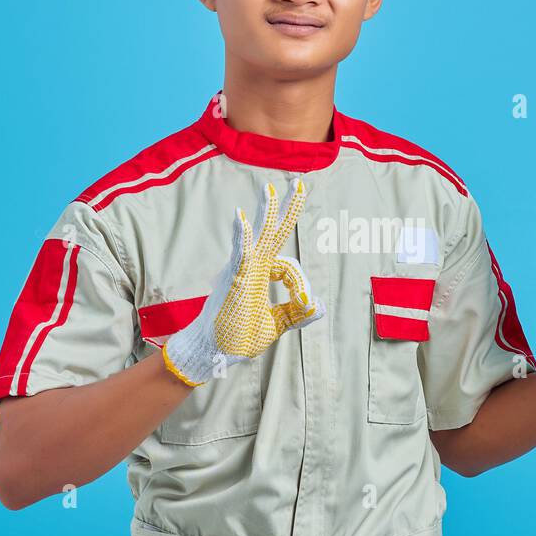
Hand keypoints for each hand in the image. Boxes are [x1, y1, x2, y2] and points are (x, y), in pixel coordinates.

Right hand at [163, 177, 324, 386]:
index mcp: (261, 276)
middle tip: (298, 182)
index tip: (306, 304)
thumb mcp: (276, 325)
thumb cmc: (239, 338)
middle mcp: (252, 268)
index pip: (289, 267)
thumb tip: (319, 305)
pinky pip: (240, 254)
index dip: (302, 285)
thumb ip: (296, 313)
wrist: (216, 354)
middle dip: (287, 209)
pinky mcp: (233, 280)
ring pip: (259, 237)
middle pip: (273, 233)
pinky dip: (241, 236)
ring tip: (271, 190)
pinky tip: (242, 217)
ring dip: (266, 213)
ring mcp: (242, 272)